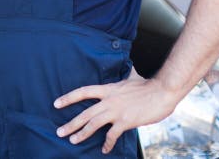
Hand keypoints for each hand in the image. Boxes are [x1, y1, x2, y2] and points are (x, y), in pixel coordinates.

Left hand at [53, 67, 177, 153]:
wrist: (162, 92)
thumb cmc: (148, 86)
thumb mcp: (131, 78)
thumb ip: (125, 77)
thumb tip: (128, 68)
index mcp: (108, 89)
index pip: (83, 92)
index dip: (68, 98)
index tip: (56, 104)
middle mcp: (109, 100)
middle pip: (85, 112)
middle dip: (71, 123)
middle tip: (59, 131)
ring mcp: (116, 111)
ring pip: (93, 124)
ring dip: (82, 134)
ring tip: (72, 141)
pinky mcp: (126, 121)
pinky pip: (112, 135)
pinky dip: (107, 143)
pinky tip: (104, 149)